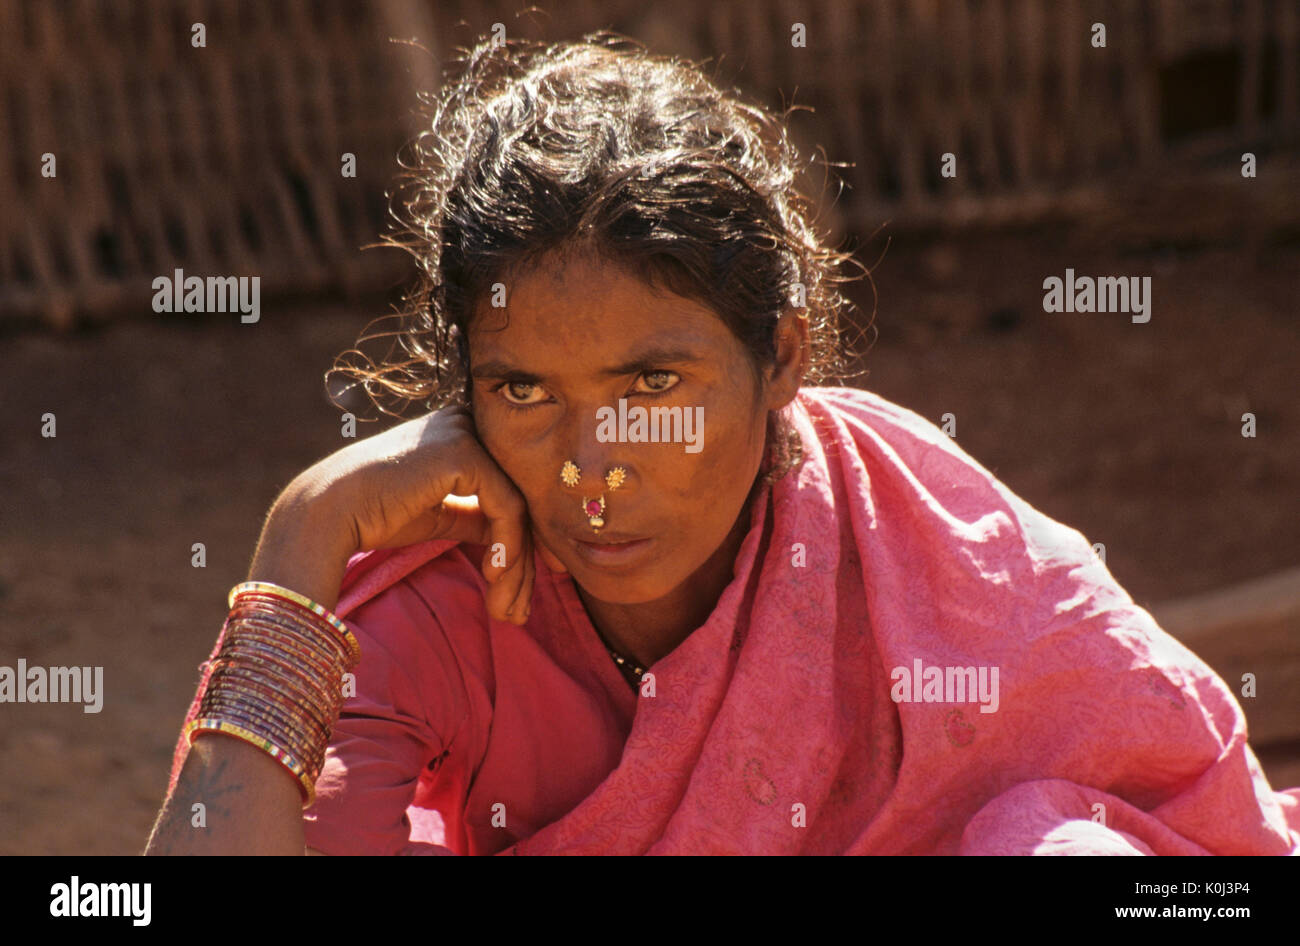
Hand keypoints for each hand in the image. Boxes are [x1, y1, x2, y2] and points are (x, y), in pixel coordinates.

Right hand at [279, 404, 557, 623]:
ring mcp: (467, 434)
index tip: (522, 588)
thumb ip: (476, 514)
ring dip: (518, 565)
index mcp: (460, 432)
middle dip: (526, 560)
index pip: (508, 486)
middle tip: (519, 612)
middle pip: (519, 496)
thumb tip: (515, 538)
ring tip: (507, 609)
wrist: (329, 512)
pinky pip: (506, 507)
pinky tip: (492, 577)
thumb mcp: (440, 515)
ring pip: (519, 506)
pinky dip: (507, 548)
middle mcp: (468, 424)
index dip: (522, 539)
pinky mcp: (465, 454)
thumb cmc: (376, 515)